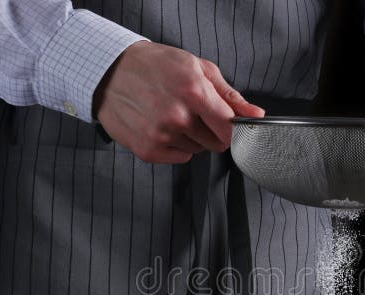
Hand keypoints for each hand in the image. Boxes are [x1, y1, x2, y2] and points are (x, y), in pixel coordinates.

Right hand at [94, 41, 264, 163]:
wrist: (109, 72)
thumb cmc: (154, 65)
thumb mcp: (197, 68)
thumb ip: (230, 95)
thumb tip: (256, 115)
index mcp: (193, 91)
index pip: (230, 128)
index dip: (234, 129)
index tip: (230, 125)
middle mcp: (177, 116)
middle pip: (216, 144)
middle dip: (212, 132)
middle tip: (195, 113)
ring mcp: (161, 135)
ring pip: (197, 151)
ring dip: (191, 137)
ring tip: (172, 115)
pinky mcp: (148, 150)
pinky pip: (180, 158)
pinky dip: (175, 146)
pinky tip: (161, 127)